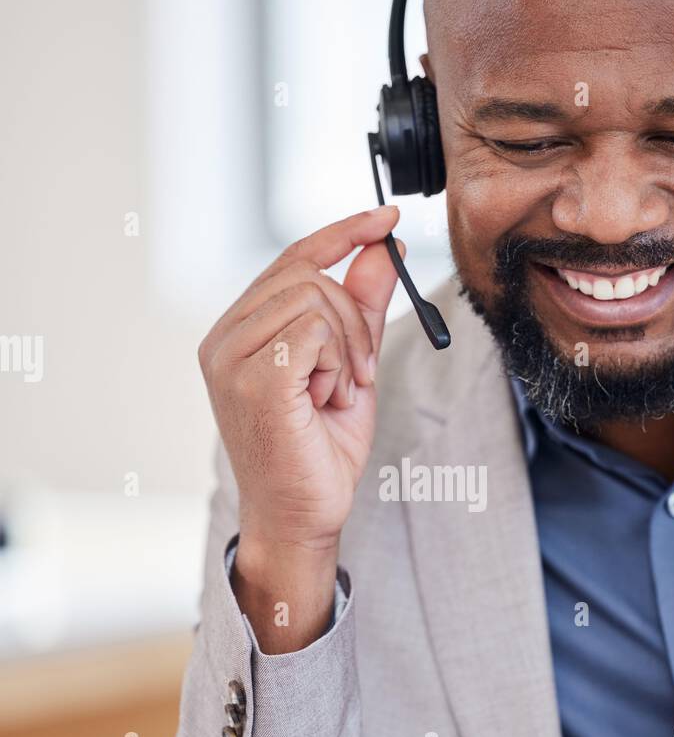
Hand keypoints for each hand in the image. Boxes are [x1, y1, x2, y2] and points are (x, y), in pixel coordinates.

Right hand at [198, 204, 401, 649]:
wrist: (303, 518)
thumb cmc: (319, 451)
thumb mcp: (351, 365)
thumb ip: (362, 306)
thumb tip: (383, 246)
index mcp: (238, 331)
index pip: (291, 258)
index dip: (342, 232)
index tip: (388, 218)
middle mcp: (223, 339)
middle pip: (308, 274)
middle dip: (355, 317)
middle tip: (362, 372)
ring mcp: (230, 359)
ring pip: (314, 299)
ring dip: (349, 347)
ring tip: (339, 392)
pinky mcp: (252, 380)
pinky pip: (314, 331)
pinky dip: (338, 364)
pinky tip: (328, 400)